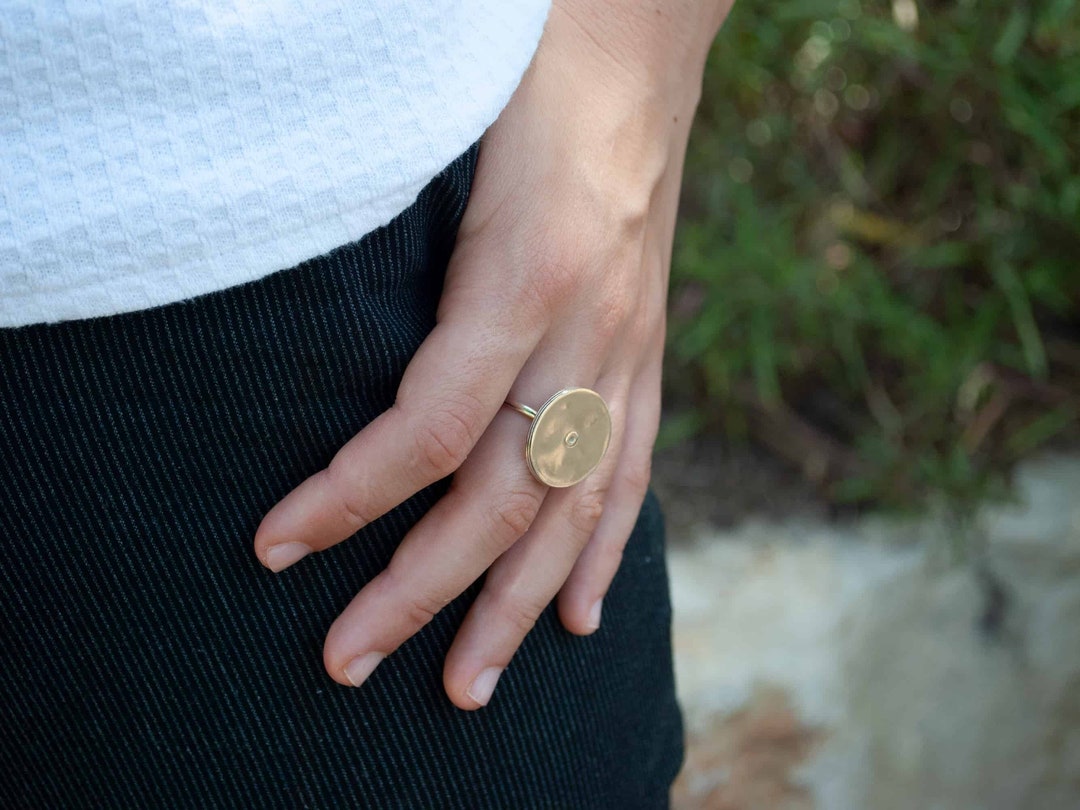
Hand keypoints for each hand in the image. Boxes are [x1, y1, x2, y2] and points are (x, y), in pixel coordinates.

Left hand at [253, 0, 729, 708]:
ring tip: (466, 686)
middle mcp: (587, 329)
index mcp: (526, 275)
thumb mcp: (449, 151)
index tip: (276, 547)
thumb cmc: (529, 78)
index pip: (429, 427)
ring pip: (574, 506)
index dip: (348, 497)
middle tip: (348, 661)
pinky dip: (606, 550)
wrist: (640, 37)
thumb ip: (400, 257)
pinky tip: (579, 615)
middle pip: (501, 494)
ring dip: (514, 605)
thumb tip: (318, 351)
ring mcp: (629, 348)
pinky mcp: (651, 350)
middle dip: (420, 589)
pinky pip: (635, 468)